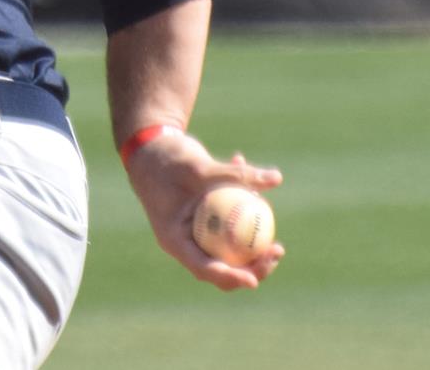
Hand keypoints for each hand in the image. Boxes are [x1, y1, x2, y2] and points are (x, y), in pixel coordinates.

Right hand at [125, 129, 284, 289]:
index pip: (204, 268)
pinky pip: (233, 228)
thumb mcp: (199, 167)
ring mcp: (197, 233)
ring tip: (276, 236)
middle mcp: (187, 241)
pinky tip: (258, 189)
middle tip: (276, 250)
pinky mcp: (207, 222)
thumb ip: (236, 174)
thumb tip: (276, 179)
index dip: (231, 277)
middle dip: (253, 266)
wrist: (152, 150)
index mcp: (176, 239)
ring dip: (256, 245)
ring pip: (232, 251)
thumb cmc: (168, 159)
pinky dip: (246, 214)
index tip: (254, 279)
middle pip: (223, 266)